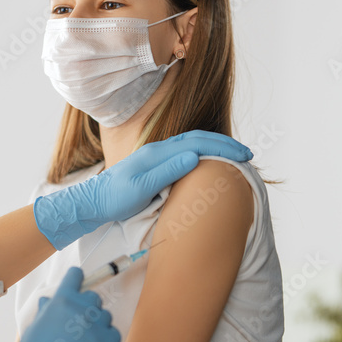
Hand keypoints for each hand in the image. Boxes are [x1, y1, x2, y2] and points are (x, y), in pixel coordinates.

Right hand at [0, 268, 120, 341]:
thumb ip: (47, 310)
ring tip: (83, 340)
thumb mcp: (36, 326)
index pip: (76, 276)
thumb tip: (50, 302)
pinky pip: (113, 332)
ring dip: (96, 324)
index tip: (76, 286)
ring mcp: (97, 324)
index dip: (75, 281)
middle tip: (76, 324)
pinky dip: (106, 338)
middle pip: (93, 297)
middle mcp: (82, 307)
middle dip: (86, 307)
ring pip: (104, 315)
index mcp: (62, 299)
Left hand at [33, 130, 252, 248]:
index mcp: (157, 153)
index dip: (223, 148)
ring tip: (234, 156)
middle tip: (247, 154)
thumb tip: (195, 156)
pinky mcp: (153, 164)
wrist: (93, 202)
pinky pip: (183, 152)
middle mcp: (157, 149)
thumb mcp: (141, 188)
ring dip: (214, 147)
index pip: (197, 144)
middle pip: (197, 139)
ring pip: (191, 144)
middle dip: (224, 144)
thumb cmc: (115, 199)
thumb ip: (167, 172)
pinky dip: (202, 153)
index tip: (244, 156)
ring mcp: (155, 156)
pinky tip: (208, 162)